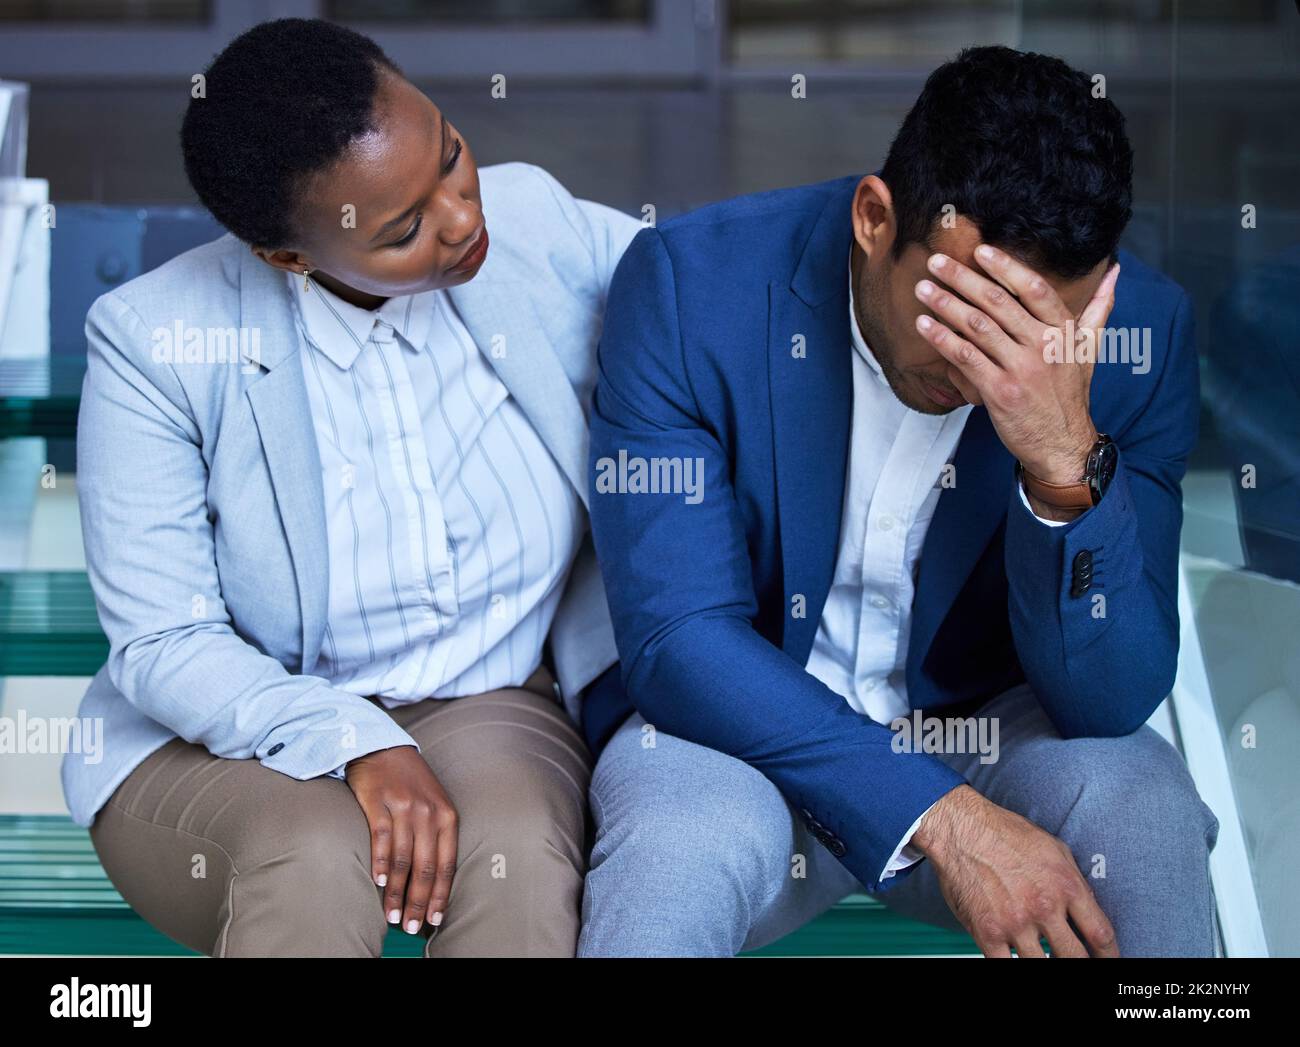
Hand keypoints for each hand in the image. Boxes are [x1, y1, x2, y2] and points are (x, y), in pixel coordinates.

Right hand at [344, 746, 457, 934]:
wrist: (383, 747)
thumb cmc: (411, 782)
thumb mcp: (435, 803)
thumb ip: (437, 835)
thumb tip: (433, 880)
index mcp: (447, 815)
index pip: (447, 864)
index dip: (440, 895)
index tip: (435, 919)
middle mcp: (428, 812)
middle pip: (425, 867)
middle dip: (419, 902)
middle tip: (412, 927)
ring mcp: (403, 807)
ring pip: (403, 860)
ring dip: (397, 892)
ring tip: (392, 915)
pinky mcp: (379, 803)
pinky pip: (381, 839)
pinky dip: (382, 863)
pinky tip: (380, 883)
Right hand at [911, 785, 1118, 957]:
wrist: (961, 830)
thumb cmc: (1004, 833)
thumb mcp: (1054, 849)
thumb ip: (1073, 882)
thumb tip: (1088, 910)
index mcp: (1066, 886)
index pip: (1101, 935)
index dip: (1110, 955)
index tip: (1107, 960)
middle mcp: (1044, 907)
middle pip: (1076, 958)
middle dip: (1080, 964)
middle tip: (1076, 961)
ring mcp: (1015, 922)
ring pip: (1043, 966)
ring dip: (1046, 963)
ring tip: (1043, 957)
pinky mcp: (988, 932)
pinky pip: (1006, 966)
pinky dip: (1013, 964)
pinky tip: (1015, 958)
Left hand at [914, 245, 1118, 485]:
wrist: (1063, 444)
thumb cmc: (1069, 395)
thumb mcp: (1090, 350)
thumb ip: (1099, 308)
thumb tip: (1115, 271)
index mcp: (1062, 331)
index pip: (1033, 288)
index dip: (1005, 267)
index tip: (980, 250)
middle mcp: (1043, 346)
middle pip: (998, 303)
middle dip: (962, 278)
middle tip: (935, 262)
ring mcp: (1021, 369)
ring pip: (978, 327)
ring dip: (946, 305)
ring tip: (923, 289)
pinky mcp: (1000, 391)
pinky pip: (966, 358)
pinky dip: (943, 340)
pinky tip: (924, 325)